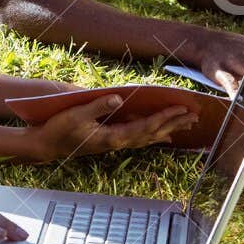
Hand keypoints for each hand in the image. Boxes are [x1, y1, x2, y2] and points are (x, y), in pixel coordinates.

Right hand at [29, 96, 196, 160]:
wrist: (48, 145)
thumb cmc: (60, 128)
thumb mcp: (76, 114)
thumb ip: (98, 105)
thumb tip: (119, 98)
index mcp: (113, 136)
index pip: (145, 126)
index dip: (164, 117)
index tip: (180, 109)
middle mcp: (119, 141)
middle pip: (153, 133)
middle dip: (174, 123)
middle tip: (195, 116)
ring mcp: (116, 142)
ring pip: (150, 136)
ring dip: (169, 129)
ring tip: (187, 123)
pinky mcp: (113, 140)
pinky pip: (140, 137)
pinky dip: (155, 134)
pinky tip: (165, 134)